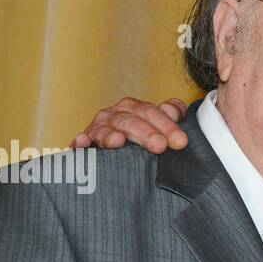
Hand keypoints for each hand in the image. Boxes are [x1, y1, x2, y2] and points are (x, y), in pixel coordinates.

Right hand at [69, 96, 188, 152]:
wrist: (117, 152)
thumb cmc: (143, 139)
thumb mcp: (159, 127)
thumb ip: (171, 116)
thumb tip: (176, 111)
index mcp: (136, 108)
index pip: (153, 112)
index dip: (168, 125)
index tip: (181, 141)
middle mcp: (117, 114)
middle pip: (132, 120)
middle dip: (146, 133)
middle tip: (160, 146)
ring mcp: (99, 127)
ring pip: (107, 130)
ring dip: (112, 136)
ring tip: (120, 141)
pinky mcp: (85, 142)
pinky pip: (82, 142)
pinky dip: (81, 141)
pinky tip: (82, 142)